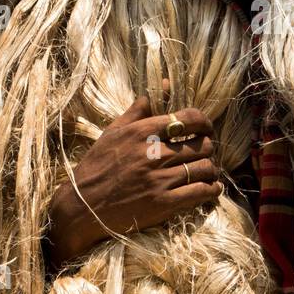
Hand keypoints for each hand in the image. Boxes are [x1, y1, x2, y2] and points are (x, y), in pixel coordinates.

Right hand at [47, 86, 221, 266]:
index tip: (206, 129)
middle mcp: (152, 154)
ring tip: (209, 171)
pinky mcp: (162, 204)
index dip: (204, 123)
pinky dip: (211, 190)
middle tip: (206, 152)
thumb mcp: (112, 133)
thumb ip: (138, 110)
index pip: (188, 119)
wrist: (82, 208)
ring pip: (204, 168)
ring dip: (211, 169)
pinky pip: (199, 192)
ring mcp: (158, 180)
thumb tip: (162, 85)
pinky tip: (211, 189)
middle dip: (208, 147)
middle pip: (201, 145)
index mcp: (141, 133)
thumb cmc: (97, 167)